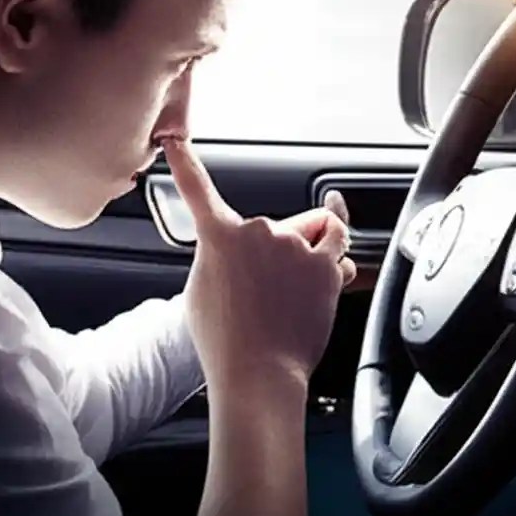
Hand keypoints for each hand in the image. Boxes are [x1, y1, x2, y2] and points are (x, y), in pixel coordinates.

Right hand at [163, 138, 351, 391]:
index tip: (175, 141)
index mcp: (219, 237)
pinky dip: (337, 249)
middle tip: (270, 290)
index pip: (198, 192)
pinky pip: (339, 243)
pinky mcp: (323, 264)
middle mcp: (257, 232)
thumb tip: (237, 247)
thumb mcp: (203, 292)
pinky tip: (327, 266)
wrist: (258, 373)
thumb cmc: (227, 341)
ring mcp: (293, 246)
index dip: (186, 165)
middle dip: (282, 247)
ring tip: (297, 288)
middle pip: (280, 223)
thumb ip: (220, 256)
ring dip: (313, 246)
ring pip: (315, 229)